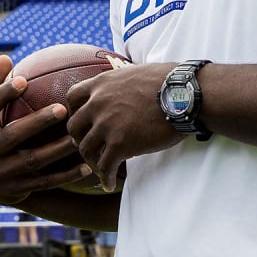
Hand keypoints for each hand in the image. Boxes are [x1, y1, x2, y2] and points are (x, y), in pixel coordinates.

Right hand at [0, 55, 95, 205]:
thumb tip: (6, 57)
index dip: (1, 95)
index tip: (22, 79)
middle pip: (12, 136)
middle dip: (37, 123)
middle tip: (62, 109)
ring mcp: (1, 174)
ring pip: (32, 160)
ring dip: (57, 149)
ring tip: (78, 136)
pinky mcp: (16, 190)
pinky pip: (44, 182)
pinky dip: (65, 175)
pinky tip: (86, 166)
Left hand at [66, 62, 185, 191]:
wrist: (184, 95)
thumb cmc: (167, 81)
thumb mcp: (133, 72)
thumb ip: (119, 82)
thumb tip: (121, 85)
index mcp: (101, 83)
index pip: (72, 97)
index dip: (75, 111)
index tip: (84, 121)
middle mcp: (98, 103)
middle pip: (74, 127)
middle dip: (80, 138)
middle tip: (91, 146)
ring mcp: (107, 124)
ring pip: (86, 149)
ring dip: (92, 161)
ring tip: (101, 168)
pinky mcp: (120, 144)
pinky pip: (104, 167)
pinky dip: (105, 178)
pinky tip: (109, 184)